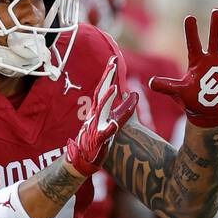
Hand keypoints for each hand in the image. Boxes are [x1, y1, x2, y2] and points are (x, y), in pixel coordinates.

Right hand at [66, 56, 137, 176]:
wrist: (83, 158)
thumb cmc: (98, 138)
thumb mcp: (112, 119)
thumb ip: (124, 108)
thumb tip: (134, 93)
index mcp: (99, 109)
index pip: (104, 88)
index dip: (109, 74)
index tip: (114, 58)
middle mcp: (96, 114)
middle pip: (101, 93)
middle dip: (106, 78)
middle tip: (112, 64)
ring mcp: (96, 126)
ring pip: (101, 111)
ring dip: (107, 99)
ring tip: (114, 88)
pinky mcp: (98, 140)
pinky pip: (104, 134)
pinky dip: (109, 129)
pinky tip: (115, 124)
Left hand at [149, 10, 217, 127]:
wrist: (207, 113)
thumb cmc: (191, 101)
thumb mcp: (178, 92)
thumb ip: (166, 86)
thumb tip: (151, 83)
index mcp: (197, 62)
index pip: (193, 43)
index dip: (192, 31)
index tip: (189, 17)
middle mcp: (211, 60)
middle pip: (214, 39)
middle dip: (216, 26)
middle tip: (217, 10)